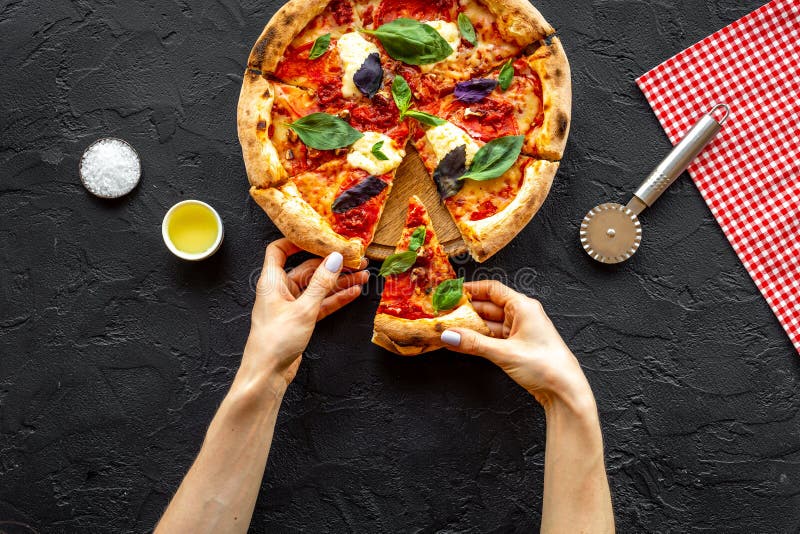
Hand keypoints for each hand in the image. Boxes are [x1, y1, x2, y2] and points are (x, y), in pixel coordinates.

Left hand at [242, 239, 368, 392]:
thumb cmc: (275, 340)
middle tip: (356, 259)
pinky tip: (354, 292)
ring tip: (363, 275)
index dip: (297, 241)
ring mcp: (292, 304)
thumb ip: (321, 283)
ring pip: (318, 286)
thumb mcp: (303, 309)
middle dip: (332, 264)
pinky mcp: (301, 319)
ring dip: (339, 281)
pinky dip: (336, 298)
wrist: (268, 374)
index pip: (279, 250)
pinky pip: (321, 303)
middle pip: (308, 268)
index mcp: (272, 281)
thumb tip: (335, 259)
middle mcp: (281, 290)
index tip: (320, 236)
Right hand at [440, 280, 593, 410]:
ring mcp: (520, 331)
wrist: (565, 391)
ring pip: (490, 323)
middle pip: (488, 306)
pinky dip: (480, 338)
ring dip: (471, 326)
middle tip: (446, 313)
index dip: (471, 289)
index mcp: (523, 307)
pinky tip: (465, 342)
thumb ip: (474, 343)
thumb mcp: (504, 353)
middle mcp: (522, 315)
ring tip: (450, 327)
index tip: (452, 292)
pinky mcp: (518, 346)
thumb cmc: (546, 366)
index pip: (492, 289)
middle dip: (467, 310)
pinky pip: (494, 337)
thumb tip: (449, 335)